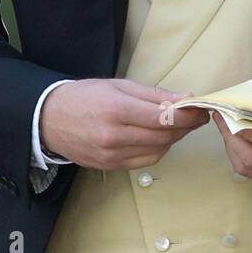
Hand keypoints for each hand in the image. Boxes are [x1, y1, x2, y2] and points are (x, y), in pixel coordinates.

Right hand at [40, 78, 209, 170]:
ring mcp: (112, 155)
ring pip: (158, 151)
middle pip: (164, 136)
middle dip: (185, 126)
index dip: (188, 115)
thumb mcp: (118, 86)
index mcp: (116, 109)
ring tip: (176, 125)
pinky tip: (158, 137)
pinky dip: (158, 150)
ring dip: (173, 138)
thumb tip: (185, 99)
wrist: (49, 119)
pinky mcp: (110, 167)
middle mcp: (114, 136)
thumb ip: (153, 95)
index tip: (202, 109)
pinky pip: (145, 161)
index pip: (164, 117)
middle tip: (195, 116)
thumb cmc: (84, 96)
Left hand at [212, 91, 251, 185]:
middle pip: (251, 160)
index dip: (247, 126)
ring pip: (247, 168)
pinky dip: (238, 152)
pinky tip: (236, 136)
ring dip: (231, 146)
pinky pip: (251, 170)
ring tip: (225, 124)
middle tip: (221, 116)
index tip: (230, 110)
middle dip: (231, 137)